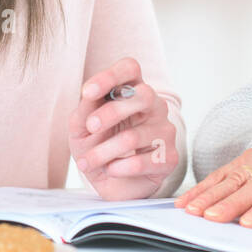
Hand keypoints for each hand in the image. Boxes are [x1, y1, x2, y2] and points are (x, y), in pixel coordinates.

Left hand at [70, 57, 177, 200]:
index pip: (130, 69)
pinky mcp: (169, 158)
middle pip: (143, 95)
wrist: (112, 182)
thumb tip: (89, 94)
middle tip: (91, 127)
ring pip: (133, 136)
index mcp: (132, 90)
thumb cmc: (98, 145)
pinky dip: (117, 168)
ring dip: (102, 152)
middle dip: (111, 112)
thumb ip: (85, 109)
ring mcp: (165, 130)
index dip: (110, 76)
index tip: (87, 92)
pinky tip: (110, 170)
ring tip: (86, 163)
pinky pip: (140, 162)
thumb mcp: (82, 127)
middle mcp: (154, 106)